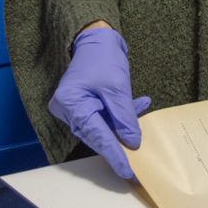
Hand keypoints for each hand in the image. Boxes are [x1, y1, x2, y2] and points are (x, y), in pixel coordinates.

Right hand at [47, 27, 150, 180]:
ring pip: (101, 127)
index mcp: (70, 103)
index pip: (96, 135)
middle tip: (138, 160)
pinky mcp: (82, 105)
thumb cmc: (102, 56)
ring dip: (122, 124)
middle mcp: (67, 108)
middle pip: (96, 134)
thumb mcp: (117, 88)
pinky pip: (102, 117)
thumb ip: (124, 117)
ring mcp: (73, 108)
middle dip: (119, 143)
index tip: (127, 171)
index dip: (114, 154)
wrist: (96, 37)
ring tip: (140, 116)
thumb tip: (132, 143)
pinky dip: (119, 115)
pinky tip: (140, 103)